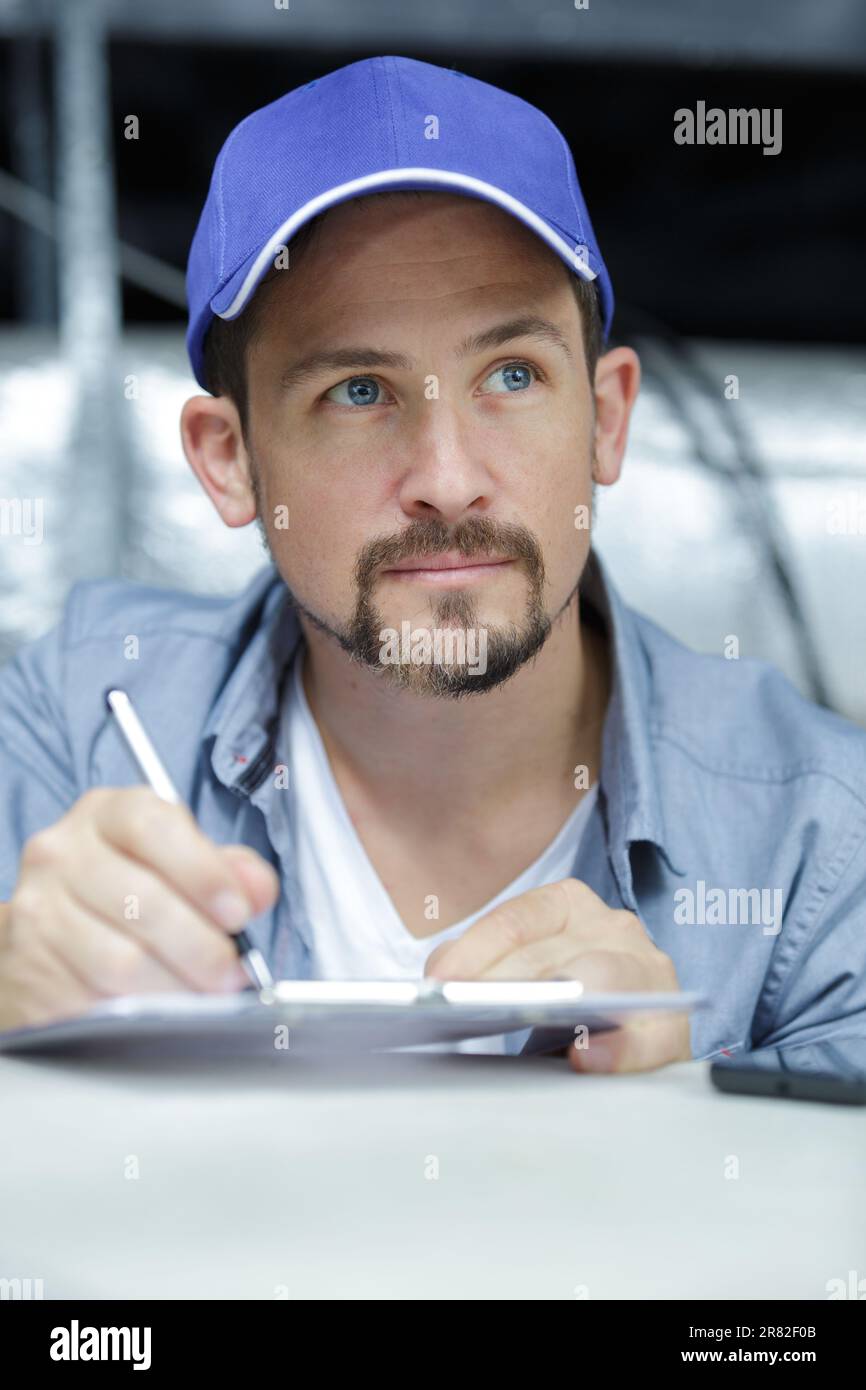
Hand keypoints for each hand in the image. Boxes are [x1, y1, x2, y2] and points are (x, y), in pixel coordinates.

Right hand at [0, 787, 279, 1029]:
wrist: (53, 938)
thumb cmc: (127, 894)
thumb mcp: (180, 865)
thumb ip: (227, 871)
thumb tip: (257, 887)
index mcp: (107, 813)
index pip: (154, 826)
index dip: (204, 873)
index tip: (238, 913)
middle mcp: (62, 853)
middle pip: (144, 902)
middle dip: (203, 946)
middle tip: (232, 970)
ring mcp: (39, 910)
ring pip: (122, 961)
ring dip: (177, 986)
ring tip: (203, 993)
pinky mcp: (30, 969)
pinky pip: (97, 1000)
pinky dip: (141, 1011)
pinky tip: (161, 1007)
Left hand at [424, 877, 691, 1072]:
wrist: (628, 1037)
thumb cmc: (562, 1003)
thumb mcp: (523, 974)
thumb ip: (487, 967)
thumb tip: (442, 975)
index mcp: (569, 906)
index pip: (518, 919)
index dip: (474, 949)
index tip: (438, 982)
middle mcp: (613, 927)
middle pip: (551, 951)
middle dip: (503, 981)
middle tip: (465, 1008)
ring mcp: (648, 970)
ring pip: (603, 976)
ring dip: (563, 999)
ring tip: (526, 1017)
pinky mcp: (672, 1022)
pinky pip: (648, 1033)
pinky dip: (618, 1047)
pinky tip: (588, 1058)